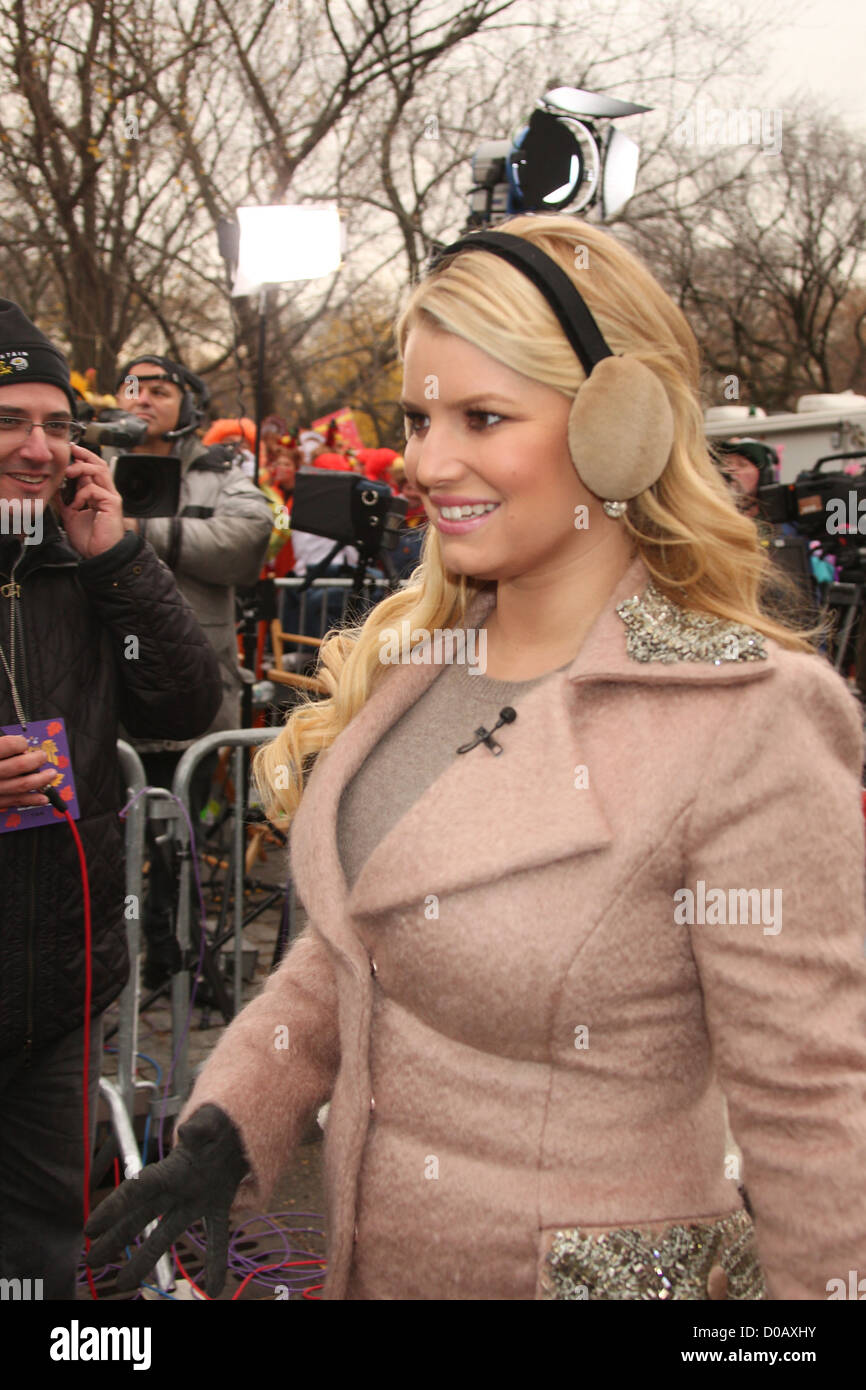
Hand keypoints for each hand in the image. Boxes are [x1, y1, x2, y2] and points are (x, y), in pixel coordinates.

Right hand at [0, 733, 55, 810]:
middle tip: (43, 757)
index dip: (21, 743)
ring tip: (51, 774)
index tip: (24, 743)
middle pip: (20, 765)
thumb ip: (1, 746)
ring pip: (22, 785)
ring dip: (41, 779)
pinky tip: (44, 798)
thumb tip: (18, 745)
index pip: (9, 745)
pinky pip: (16, 802)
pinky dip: (33, 800)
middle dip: (36, 760)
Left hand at [57, 443, 125, 557]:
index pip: (93, 468)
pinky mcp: (112, 504)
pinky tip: (75, 506)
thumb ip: (66, 500)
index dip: (83, 457)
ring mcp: (111, 497)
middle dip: (84, 455)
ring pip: (99, 470)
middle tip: (71, 451)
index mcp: (99, 494)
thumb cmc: (90, 538)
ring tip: (68, 474)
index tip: (70, 450)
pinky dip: (81, 494)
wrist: (99, 555)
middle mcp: (107, 493)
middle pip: (99, 464)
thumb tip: (56, 487)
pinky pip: (94, 489)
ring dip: (81, 468)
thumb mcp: (71, 515)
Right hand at [84, 1104, 248, 1295]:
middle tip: (93, 1261)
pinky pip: (215, 1238)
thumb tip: (189, 1131)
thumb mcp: (212, 1119)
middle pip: (142, 1216)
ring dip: (146, 1258)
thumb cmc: (220, 1121)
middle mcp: (178, 1188)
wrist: (239, 1128)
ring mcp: (196, 1200)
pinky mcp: (218, 1207)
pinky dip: (215, 1262)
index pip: (138, 1189)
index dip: (114, 1208)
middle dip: (116, 1238)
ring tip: (124, 1283)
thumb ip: (203, 1126)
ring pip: (167, 1233)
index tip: (90, 1228)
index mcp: (172, 1167)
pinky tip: (214, 1288)